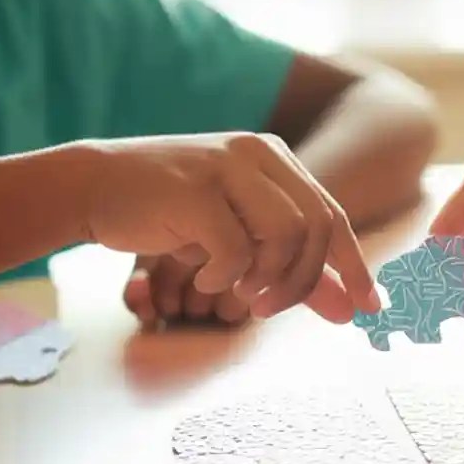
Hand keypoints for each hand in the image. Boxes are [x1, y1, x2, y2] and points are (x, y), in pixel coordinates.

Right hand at [80, 132, 379, 321]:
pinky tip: (202, 279)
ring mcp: (227, 166)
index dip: (353, 266)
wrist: (94, 187)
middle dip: (303, 281)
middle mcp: (258, 153)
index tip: (369, 308)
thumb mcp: (240, 238)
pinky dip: (225, 276)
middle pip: (317, 228)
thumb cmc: (171, 214)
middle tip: (269, 309)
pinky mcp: (194, 188)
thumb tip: (352, 310)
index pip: (333, 215)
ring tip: (238, 293)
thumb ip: (296, 271)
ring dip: (268, 279)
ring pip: (286, 235)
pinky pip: (236, 247)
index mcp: (276, 158)